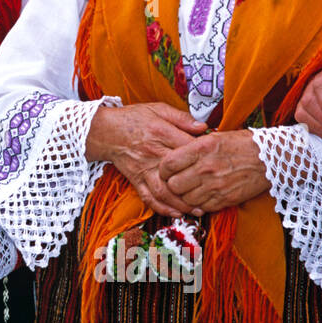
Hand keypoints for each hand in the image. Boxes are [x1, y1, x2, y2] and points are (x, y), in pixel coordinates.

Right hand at [84, 102, 207, 217]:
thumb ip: (181, 118)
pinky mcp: (136, 180)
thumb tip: (204, 127)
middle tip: (215, 193)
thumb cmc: (133, 118)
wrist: (105, 130)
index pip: (188, 148)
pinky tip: (176, 213)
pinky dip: (162, 208)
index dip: (205, 156)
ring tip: (199, 209)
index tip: (217, 160)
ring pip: (164, 191)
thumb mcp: (158, 109)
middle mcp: (153, 153)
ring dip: (182, 203)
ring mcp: (144, 169)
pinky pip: (148, 197)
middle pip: (179, 174)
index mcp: (161, 133)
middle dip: (198, 185)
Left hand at [158, 129, 269, 212]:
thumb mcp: (214, 137)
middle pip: (173, 185)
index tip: (166, 170)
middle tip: (177, 182)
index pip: (167, 164)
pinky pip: (202, 208)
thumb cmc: (241, 144)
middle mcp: (206, 168)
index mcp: (201, 148)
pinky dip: (199, 205)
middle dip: (172, 185)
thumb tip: (171, 157)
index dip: (163, 170)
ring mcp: (215, 186)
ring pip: (185, 199)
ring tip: (191, 189)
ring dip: (185, 196)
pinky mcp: (225, 199)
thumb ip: (191, 147)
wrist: (271, 158)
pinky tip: (203, 196)